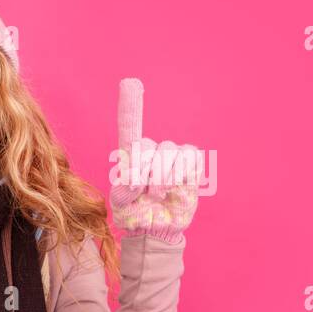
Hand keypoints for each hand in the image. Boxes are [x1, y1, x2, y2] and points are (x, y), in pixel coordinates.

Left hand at [109, 78, 199, 243]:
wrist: (157, 229)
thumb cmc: (135, 214)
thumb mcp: (121, 203)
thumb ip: (124, 191)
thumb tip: (140, 180)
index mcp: (131, 155)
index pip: (130, 126)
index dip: (130, 105)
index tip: (130, 82)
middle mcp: (152, 150)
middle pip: (149, 147)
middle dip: (146, 172)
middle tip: (147, 192)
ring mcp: (173, 155)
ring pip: (169, 153)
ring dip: (164, 177)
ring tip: (159, 195)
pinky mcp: (191, 164)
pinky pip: (190, 158)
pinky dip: (181, 174)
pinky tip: (177, 186)